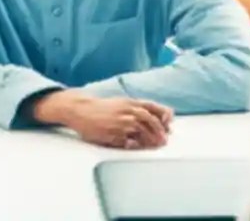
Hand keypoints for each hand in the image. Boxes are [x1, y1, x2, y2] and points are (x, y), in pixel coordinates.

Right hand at [33, 91, 172, 148]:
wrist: (80, 109)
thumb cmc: (100, 108)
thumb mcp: (120, 103)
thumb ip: (136, 108)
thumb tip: (155, 118)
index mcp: (130, 102)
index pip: (154, 108)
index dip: (164, 116)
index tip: (169, 125)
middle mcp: (128, 111)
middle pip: (151, 121)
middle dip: (160, 132)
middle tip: (164, 140)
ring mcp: (121, 122)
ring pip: (143, 131)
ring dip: (151, 140)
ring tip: (155, 146)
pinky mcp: (114, 133)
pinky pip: (129, 141)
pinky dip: (135, 144)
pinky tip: (137, 146)